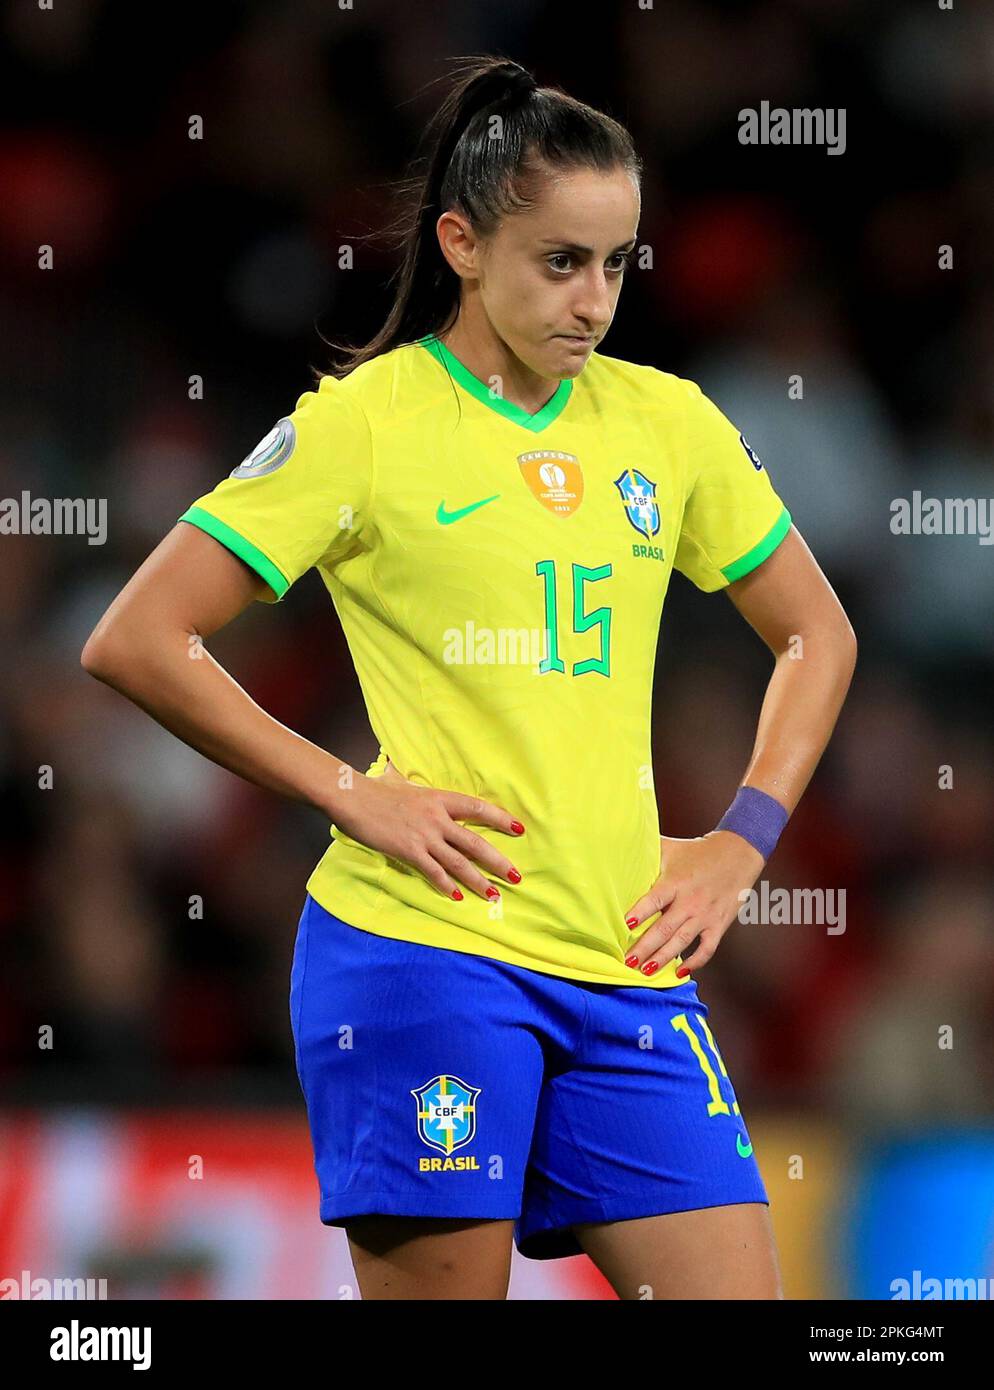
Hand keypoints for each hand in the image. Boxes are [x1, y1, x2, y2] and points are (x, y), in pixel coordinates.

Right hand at [332, 759, 524, 902]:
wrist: (353, 797)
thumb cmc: (375, 788)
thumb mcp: (400, 779)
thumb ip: (408, 777)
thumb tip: (398, 763)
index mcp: (439, 798)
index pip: (477, 808)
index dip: (500, 818)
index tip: (519, 829)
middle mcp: (437, 818)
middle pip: (475, 842)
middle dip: (498, 861)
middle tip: (517, 876)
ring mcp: (424, 836)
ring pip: (459, 862)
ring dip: (479, 880)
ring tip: (494, 894)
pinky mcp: (409, 851)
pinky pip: (434, 872)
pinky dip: (447, 885)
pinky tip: (459, 897)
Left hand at [622, 831, 764, 977]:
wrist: (737, 854)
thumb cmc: (698, 852)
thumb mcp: (671, 848)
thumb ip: (647, 852)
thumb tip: (620, 850)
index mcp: (676, 882)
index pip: (655, 899)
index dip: (641, 911)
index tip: (627, 924)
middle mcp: (690, 901)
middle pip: (665, 927)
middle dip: (645, 947)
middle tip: (629, 961)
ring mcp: (705, 915)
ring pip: (682, 941)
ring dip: (663, 958)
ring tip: (646, 971)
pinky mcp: (719, 924)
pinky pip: (707, 948)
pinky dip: (696, 962)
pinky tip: (681, 973)